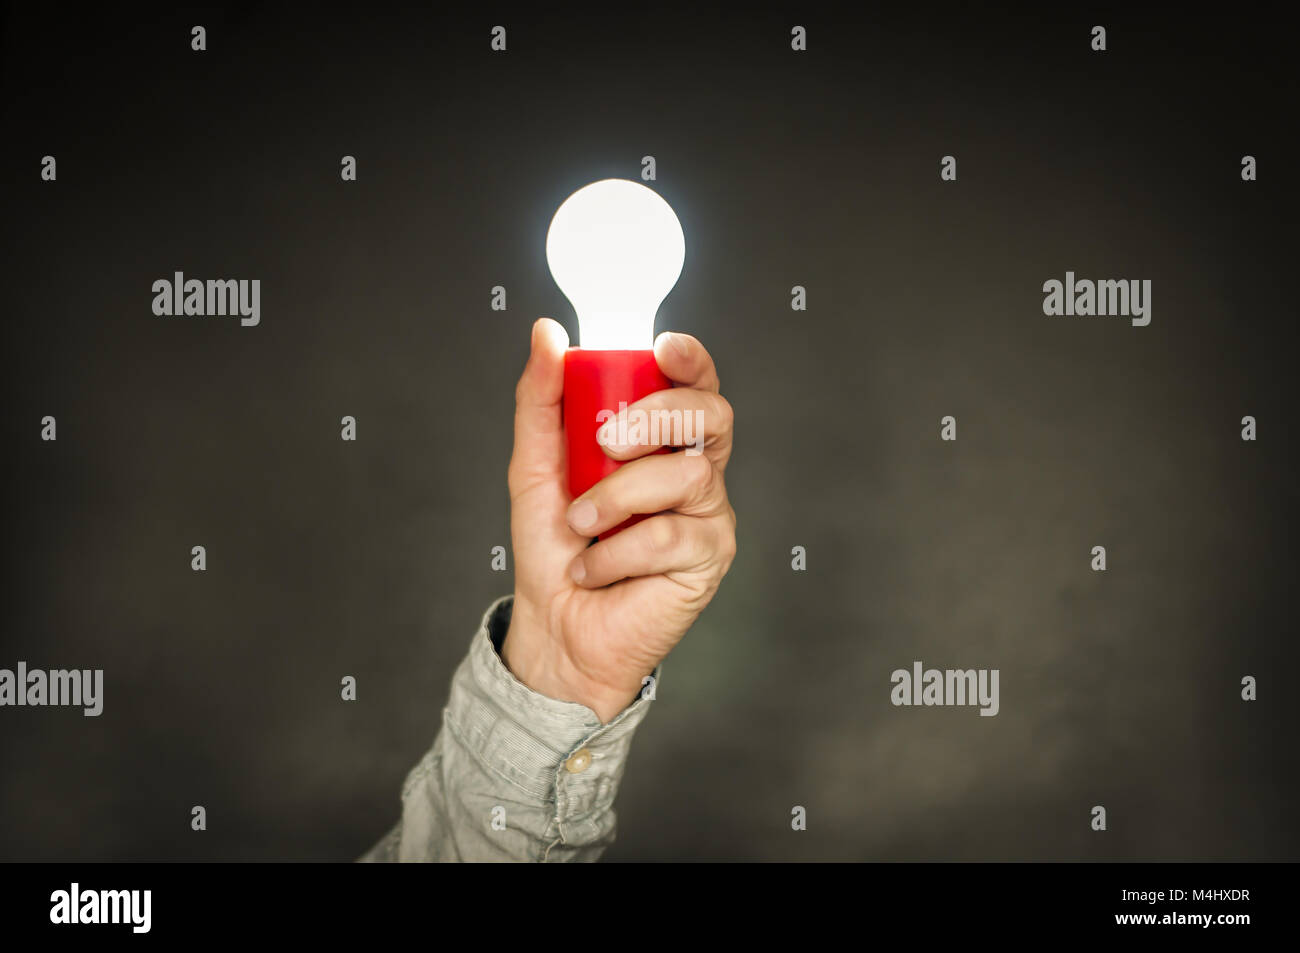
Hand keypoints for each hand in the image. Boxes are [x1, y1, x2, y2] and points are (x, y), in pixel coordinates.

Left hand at [501, 318, 736, 722]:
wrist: (555, 627)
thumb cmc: (554, 549)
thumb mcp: (534, 467)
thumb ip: (542, 401)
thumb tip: (548, 334)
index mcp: (660, 440)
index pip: (694, 384)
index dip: (690, 359)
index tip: (662, 346)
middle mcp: (693, 469)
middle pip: (711, 416)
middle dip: (659, 416)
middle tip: (608, 442)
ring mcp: (708, 513)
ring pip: (687, 474)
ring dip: (618, 498)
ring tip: (582, 527)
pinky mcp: (710, 557)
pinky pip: (672, 534)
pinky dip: (617, 551)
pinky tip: (594, 568)